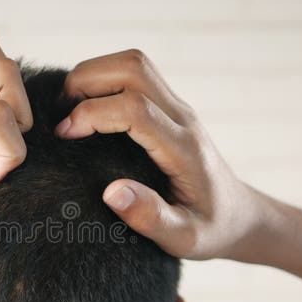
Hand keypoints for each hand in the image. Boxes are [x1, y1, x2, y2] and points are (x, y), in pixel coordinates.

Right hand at [54, 49, 260, 260]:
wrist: (240, 217)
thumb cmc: (210, 230)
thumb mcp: (184, 238)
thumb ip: (150, 218)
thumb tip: (111, 192)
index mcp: (184, 148)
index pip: (134, 109)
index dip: (91, 114)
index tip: (64, 136)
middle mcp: (183, 118)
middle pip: (133, 68)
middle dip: (86, 81)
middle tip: (60, 115)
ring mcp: (178, 108)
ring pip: (133, 63)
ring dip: (93, 75)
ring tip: (69, 110)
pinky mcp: (170, 108)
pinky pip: (134, 75)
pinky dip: (103, 81)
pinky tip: (87, 111)